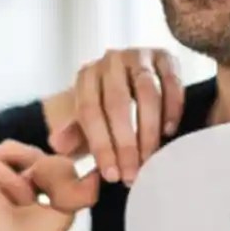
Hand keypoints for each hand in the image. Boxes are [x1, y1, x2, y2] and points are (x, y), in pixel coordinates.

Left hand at [49, 48, 184, 185]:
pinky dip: (172, 107)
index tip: (112, 175)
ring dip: (149, 129)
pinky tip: (168, 131)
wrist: (130, 77)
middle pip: (117, 103)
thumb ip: (72, 133)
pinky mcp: (165, 56)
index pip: (90, 111)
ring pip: (146, 92)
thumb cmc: (105, 107)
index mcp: (86, 76)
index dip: (101, 145)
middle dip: (125, 143)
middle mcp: (110, 62)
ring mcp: (138, 55)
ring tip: (151, 159)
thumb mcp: (85, 120)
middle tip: (133, 173)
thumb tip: (57, 144)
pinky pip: (171, 82)